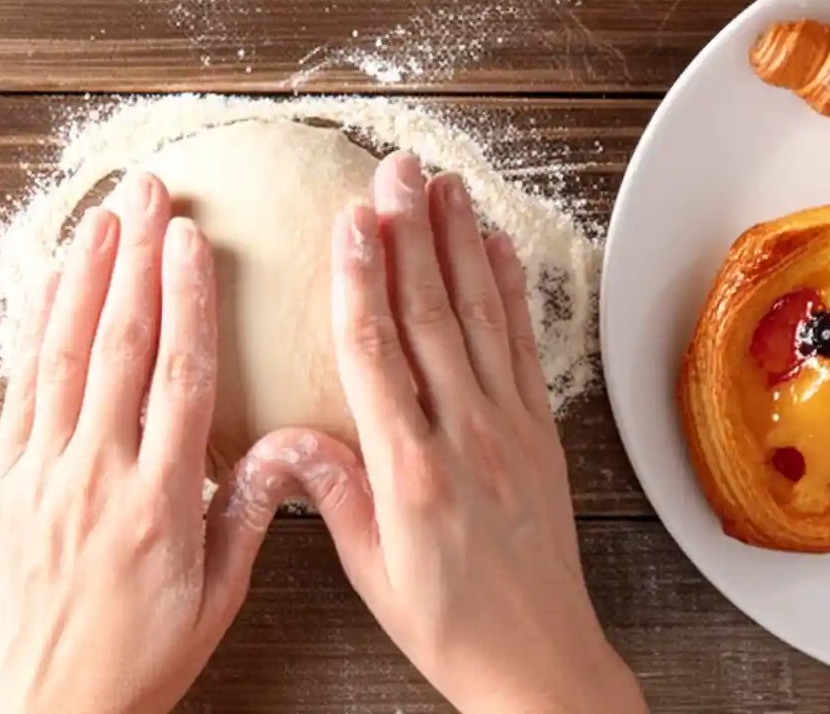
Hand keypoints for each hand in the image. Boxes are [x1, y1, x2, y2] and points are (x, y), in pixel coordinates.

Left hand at [0, 174, 300, 712]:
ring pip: (60, 357)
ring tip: (101, 217)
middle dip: (135, 260)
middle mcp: (93, 476)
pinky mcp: (0, 485)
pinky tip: (47, 291)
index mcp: (158, 503)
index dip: (187, 302)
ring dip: (81, 278)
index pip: (177, 378)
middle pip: (117, 347)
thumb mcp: (216, 600)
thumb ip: (248, 516)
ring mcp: (37, 476)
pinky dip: (34, 332)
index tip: (194, 242)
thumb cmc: (137, 661)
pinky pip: (18, 392)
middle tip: (149, 194)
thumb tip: (284, 450)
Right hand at [270, 152, 645, 712]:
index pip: (375, 354)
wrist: (537, 657)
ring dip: (462, 247)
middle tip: (399, 171)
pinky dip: (514, 293)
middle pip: (432, 316)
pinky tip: (500, 249)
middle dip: (412, 236)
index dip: (361, 279)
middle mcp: (466, 437)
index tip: (352, 219)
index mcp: (411, 472)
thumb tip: (286, 438)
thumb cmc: (449, 624)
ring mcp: (512, 430)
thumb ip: (334, 492)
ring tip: (447, 187)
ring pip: (482, 319)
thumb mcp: (370, 570)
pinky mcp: (543, 433)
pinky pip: (527, 348)